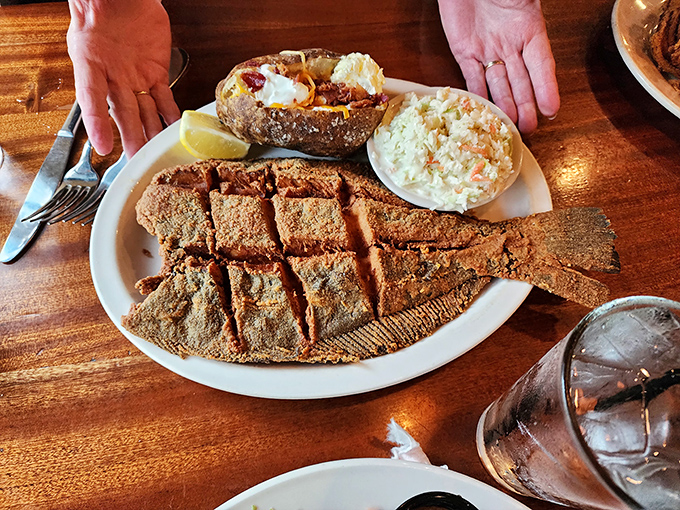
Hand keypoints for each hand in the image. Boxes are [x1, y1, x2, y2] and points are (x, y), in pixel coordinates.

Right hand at [66, 0, 180, 155]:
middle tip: (136, 159)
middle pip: (123, 114)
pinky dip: (169, 115)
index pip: (93, 101)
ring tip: (154, 152)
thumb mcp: (87, 32)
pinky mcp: (156, 73)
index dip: (97, 124)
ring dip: (150, 132)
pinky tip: (173, 130)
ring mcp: (136, 78)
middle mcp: (114, 78)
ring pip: (144, 111)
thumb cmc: (101, 8)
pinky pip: (164, 99)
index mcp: (91, 68)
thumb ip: (89, 55)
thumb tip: (89, 74)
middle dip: (131, 137)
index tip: (103, 145)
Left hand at [438, 0, 558, 132]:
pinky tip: (483, 111)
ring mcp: (487, 50)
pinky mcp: (464, 52)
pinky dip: (476, 95)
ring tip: (510, 126)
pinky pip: (472, 77)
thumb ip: (531, 8)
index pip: (541, 65)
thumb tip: (547, 17)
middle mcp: (510, 45)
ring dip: (504, 106)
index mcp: (529, 30)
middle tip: (529, 128)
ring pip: (498, 85)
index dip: (546, 88)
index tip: (551, 109)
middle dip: (526, 106)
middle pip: (520, 81)